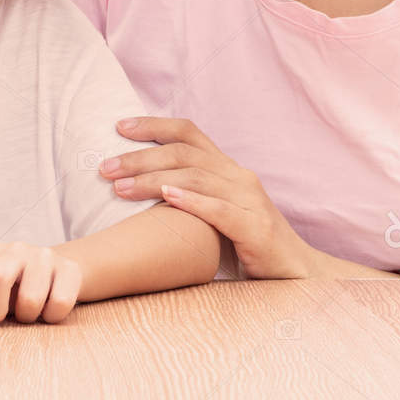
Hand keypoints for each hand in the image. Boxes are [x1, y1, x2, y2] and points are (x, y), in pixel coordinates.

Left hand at [0, 242, 82, 323]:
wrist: (56, 270)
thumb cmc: (15, 287)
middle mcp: (16, 250)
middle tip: (4, 318)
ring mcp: (44, 257)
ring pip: (30, 300)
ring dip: (28, 317)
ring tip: (29, 312)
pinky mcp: (69, 269)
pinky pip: (59, 304)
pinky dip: (52, 316)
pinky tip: (48, 308)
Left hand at [101, 116, 315, 279]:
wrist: (295, 274)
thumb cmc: (246, 245)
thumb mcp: (215, 213)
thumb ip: (188, 196)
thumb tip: (139, 189)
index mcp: (228, 169)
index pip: (190, 133)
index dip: (155, 125)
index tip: (120, 126)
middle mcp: (239, 176)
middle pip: (185, 153)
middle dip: (141, 157)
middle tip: (105, 167)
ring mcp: (250, 200)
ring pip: (196, 177)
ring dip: (153, 179)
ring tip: (119, 187)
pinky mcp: (255, 227)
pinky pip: (220, 210)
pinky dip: (192, 201)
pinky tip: (168, 198)